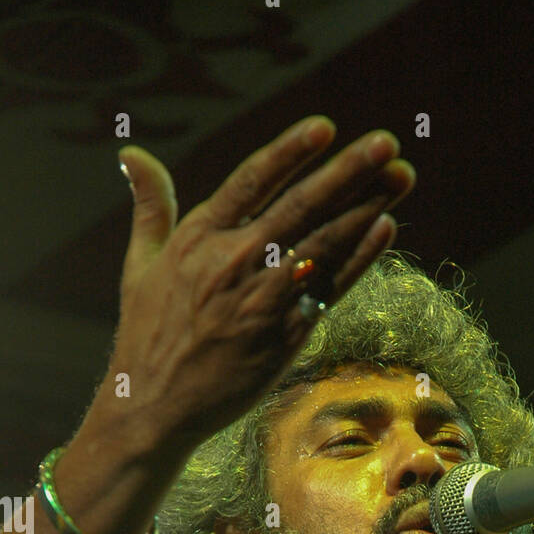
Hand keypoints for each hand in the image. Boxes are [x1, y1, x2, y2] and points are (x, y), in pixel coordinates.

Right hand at [93, 117, 414, 457]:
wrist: (156, 406)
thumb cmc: (147, 334)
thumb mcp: (140, 264)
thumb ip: (149, 205)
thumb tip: (132, 151)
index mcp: (199, 238)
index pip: (253, 181)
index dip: (291, 151)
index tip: (326, 128)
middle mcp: (235, 263)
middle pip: (302, 206)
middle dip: (349, 172)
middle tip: (389, 144)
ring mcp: (263, 301)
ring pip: (324, 245)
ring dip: (367, 209)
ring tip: (401, 178)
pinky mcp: (284, 338)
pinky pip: (330, 291)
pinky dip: (359, 259)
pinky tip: (386, 230)